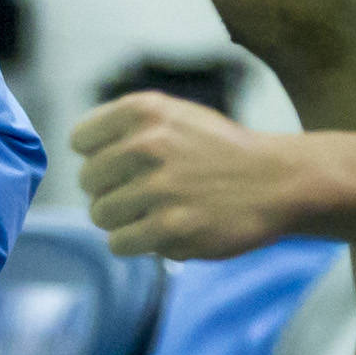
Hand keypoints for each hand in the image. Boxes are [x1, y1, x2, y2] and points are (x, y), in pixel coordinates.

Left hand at [70, 91, 310, 260]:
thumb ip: (125, 127)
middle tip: (145, 194)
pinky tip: (162, 232)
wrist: (276, 182)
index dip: (98, 156)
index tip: (123, 165)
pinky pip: (120, 243)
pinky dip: (136, 243)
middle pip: (88, 181)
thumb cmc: (219, 151)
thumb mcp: (175, 116)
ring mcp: (161, 188)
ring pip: (100, 215)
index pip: (81, 140)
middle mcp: (149, 144)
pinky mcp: (172, 229)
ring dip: (122, 220)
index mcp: (146, 111)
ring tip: (155, 213)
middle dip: (111, 191)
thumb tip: (79, 154)